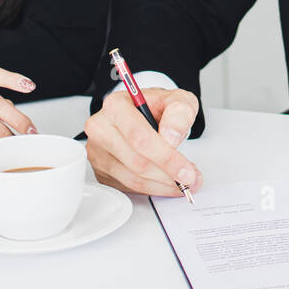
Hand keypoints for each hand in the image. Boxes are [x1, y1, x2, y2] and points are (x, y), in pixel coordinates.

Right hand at [83, 87, 200, 196]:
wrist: (142, 112)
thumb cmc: (156, 106)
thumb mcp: (177, 99)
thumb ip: (179, 113)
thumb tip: (170, 138)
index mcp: (115, 106)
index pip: (139, 136)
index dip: (165, 157)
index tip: (186, 171)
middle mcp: (101, 128)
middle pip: (136, 161)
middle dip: (168, 174)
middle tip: (190, 179)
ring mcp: (98, 151)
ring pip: (132, 178)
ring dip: (162, 185)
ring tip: (182, 182)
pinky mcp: (101, 170)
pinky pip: (128, 186)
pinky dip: (152, 188)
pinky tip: (166, 182)